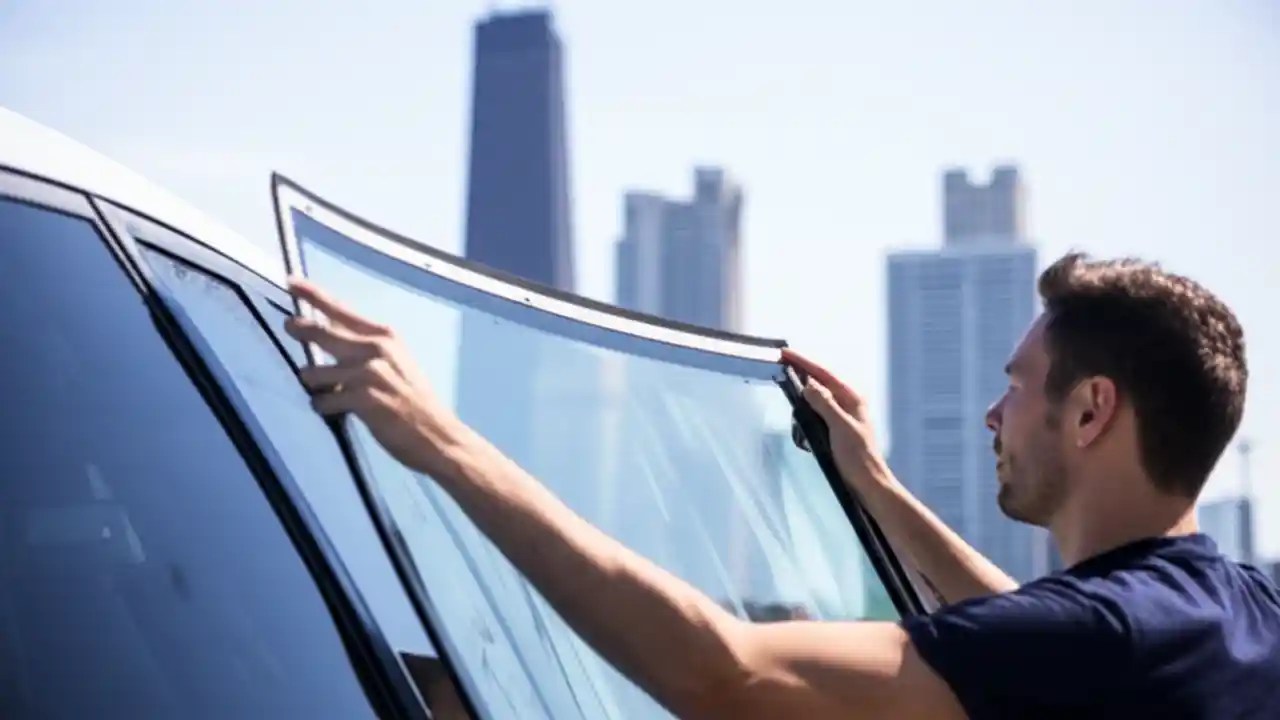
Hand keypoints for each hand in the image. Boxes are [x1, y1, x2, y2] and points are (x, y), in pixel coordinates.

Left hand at [284, 277, 469, 479]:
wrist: (437, 434)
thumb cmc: (414, 400)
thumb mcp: (395, 361)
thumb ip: (363, 347)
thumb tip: (325, 335)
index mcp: (385, 336)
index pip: (341, 309)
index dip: (313, 294)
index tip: (291, 282)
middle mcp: (376, 348)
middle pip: (321, 332)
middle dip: (300, 328)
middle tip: (288, 326)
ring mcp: (369, 373)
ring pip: (314, 373)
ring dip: (315, 384)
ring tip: (329, 393)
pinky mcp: (363, 399)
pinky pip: (323, 401)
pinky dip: (325, 407)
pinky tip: (338, 411)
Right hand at [781, 349, 892, 491]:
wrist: (869, 484)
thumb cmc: (858, 457)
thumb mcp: (840, 428)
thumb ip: (825, 404)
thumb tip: (808, 385)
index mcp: (852, 399)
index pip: (824, 373)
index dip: (803, 362)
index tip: (785, 352)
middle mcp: (848, 403)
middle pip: (820, 381)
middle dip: (802, 372)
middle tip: (781, 363)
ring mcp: (842, 416)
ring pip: (817, 396)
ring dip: (803, 394)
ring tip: (788, 385)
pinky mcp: (835, 428)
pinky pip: (816, 412)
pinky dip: (806, 411)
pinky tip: (799, 413)